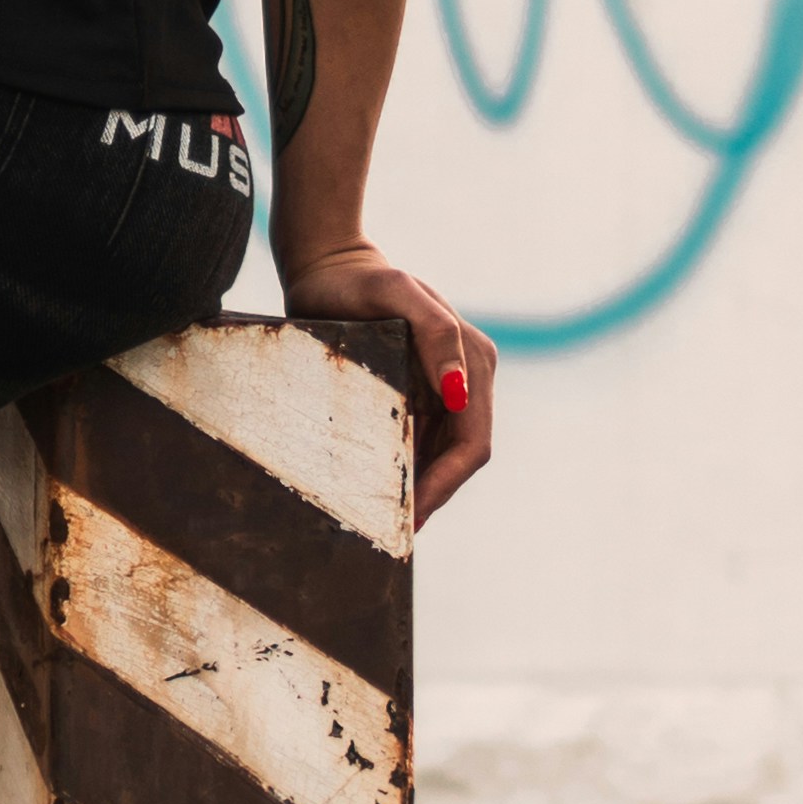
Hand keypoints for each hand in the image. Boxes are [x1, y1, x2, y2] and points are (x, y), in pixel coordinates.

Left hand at [276, 242, 495, 529]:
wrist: (327, 267)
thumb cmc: (358, 279)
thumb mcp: (396, 292)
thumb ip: (437, 333)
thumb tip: (459, 392)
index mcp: (474, 361)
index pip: (472, 444)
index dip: (444, 486)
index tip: (410, 518)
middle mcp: (468, 378)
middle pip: (460, 459)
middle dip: (431, 497)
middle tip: (392, 536)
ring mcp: (445, 388)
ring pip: (441, 457)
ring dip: (418, 490)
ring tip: (381, 525)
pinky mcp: (419, 394)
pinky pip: (419, 444)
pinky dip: (403, 471)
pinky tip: (375, 492)